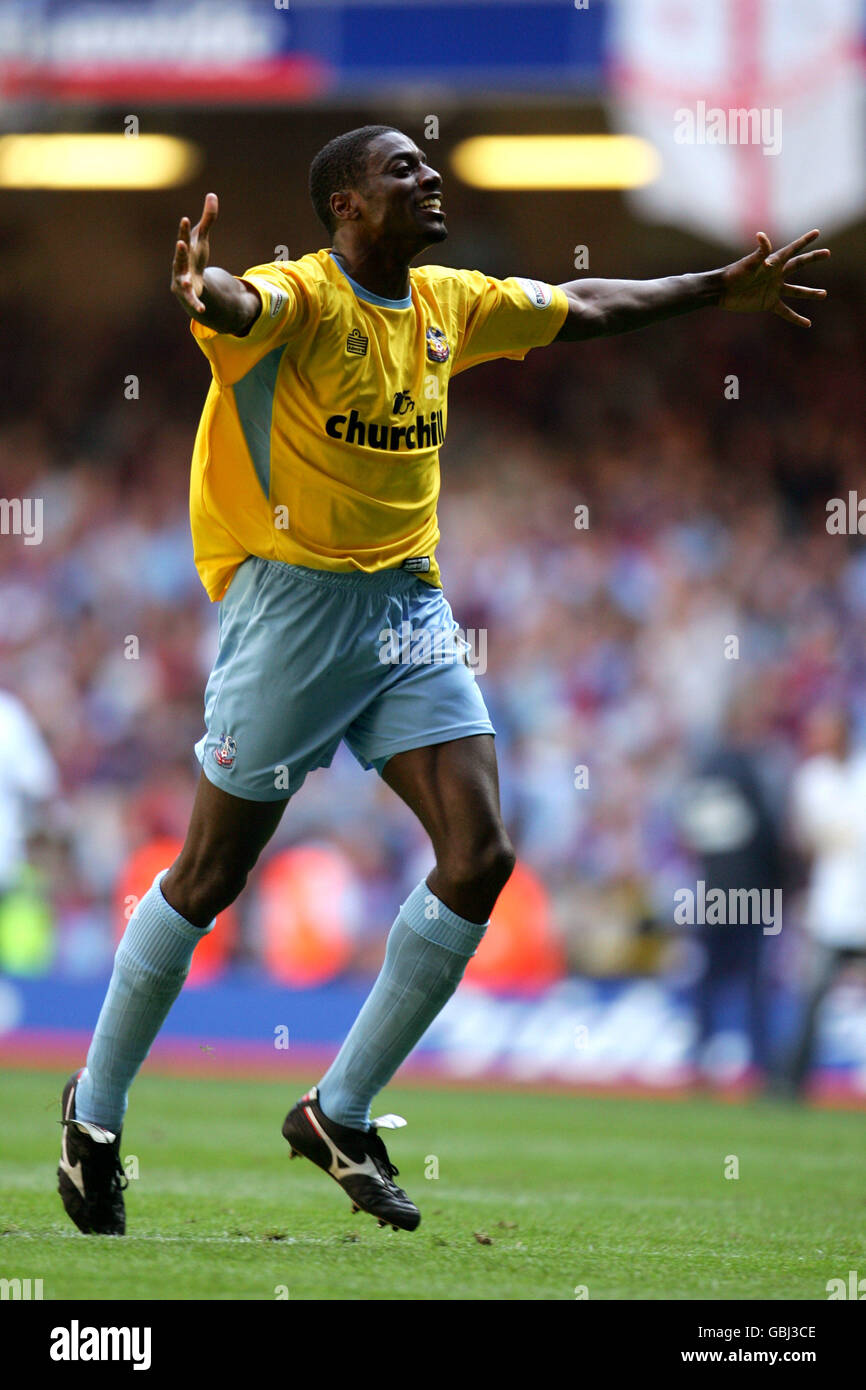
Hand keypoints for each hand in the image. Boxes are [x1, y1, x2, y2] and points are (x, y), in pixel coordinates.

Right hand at [171, 192, 217, 315]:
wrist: (191, 281)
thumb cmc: (195, 256)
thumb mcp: (203, 238)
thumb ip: (208, 219)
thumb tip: (212, 194)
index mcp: (184, 250)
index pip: (184, 237)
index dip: (184, 229)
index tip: (186, 219)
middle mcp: (179, 265)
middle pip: (179, 258)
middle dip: (180, 251)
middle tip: (181, 243)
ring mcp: (181, 280)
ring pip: (182, 281)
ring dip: (184, 281)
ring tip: (188, 282)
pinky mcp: (187, 294)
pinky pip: (192, 300)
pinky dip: (196, 304)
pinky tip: (202, 310)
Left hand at [720, 229, 828, 326]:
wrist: (722, 291)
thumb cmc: (734, 274)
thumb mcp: (749, 264)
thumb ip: (759, 253)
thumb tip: (762, 236)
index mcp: (773, 262)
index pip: (793, 249)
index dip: (805, 241)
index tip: (817, 232)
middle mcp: (776, 274)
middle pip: (798, 264)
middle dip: (813, 258)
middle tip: (827, 253)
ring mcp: (773, 289)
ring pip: (796, 291)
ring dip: (810, 293)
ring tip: (823, 294)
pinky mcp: (768, 303)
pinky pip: (785, 311)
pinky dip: (796, 318)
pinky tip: (807, 324)